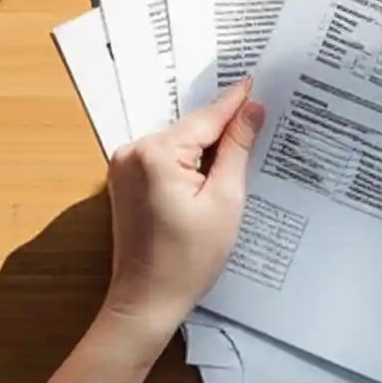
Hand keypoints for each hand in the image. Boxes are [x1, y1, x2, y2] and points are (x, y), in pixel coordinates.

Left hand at [104, 78, 265, 333]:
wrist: (146, 301)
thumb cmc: (188, 259)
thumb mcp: (225, 200)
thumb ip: (237, 149)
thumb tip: (252, 109)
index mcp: (157, 153)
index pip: (207, 118)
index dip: (236, 103)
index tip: (256, 81)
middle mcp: (133, 151)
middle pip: (191, 129)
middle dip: (223, 127)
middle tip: (258, 112)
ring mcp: (123, 166)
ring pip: (179, 143)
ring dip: (207, 145)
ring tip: (243, 138)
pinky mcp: (123, 181)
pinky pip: (164, 158)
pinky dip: (188, 160)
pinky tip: (213, 166)